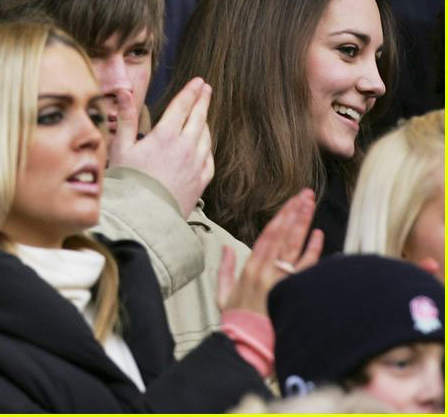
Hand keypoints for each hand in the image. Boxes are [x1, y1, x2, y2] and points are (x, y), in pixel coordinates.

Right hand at [108, 77, 213, 217]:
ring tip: (203, 115)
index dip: (191, 91)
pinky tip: (204, 144)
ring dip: (205, 122)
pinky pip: (209, 157)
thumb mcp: (121, 147)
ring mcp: (197, 164)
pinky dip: (207, 145)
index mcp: (166, 135)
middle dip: (203, 101)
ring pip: (206, 136)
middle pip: (199, 117)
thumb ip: (126, 118)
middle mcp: (186, 146)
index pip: (183, 106)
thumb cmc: (128, 180)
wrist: (144, 214)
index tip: (199, 81)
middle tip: (206, 89)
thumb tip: (124, 92)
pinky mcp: (201, 180)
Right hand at [217, 188, 321, 315]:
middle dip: (295, 213)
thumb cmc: (235, 321)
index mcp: (249, 269)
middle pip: (284, 235)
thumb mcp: (221, 294)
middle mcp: (266, 271)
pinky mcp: (292, 292)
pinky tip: (319, 235)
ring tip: (311, 206)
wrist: (248, 345)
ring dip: (304, 224)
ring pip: (295, 247)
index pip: (268, 235)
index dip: (281, 216)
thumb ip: (224, 269)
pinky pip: (306, 268)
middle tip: (305, 194)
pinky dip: (313, 251)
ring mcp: (281, 281)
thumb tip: (226, 248)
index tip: (291, 201)